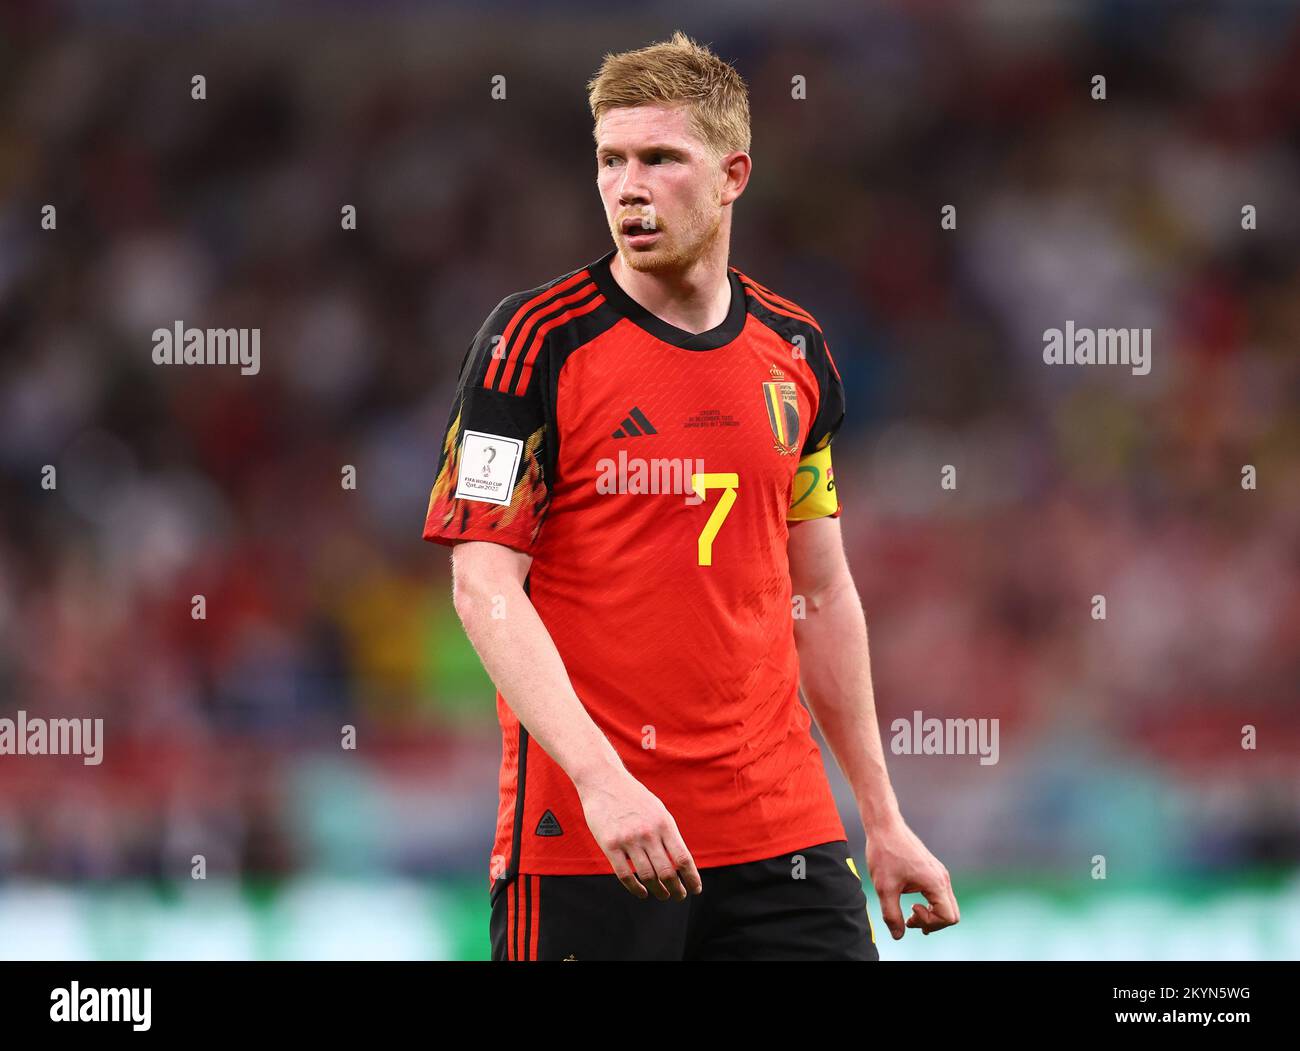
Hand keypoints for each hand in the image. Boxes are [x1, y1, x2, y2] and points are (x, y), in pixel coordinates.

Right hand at [576, 767, 702, 900]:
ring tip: (662, 895)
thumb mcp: (658, 810)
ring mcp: (628, 840)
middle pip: (667, 872)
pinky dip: (635, 888)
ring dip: (658, 891)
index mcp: (664, 824)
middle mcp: (648, 833)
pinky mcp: (610, 845)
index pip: (683, 858)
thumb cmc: (633, 797)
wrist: (604, 781)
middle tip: (678, 896)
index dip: (691, 878)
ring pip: (647, 876)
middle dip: (676, 889)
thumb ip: (667, 834)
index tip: (695, 889)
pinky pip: (625, 875)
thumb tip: (680, 862)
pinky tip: (642, 892)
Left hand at [865, 817, 958, 938]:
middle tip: (911, 919)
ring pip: (947, 904)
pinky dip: (930, 904)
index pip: (948, 917)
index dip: (929, 922)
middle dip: (933, 922)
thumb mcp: (884, 888)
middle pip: (952, 914)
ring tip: (910, 911)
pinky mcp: (933, 870)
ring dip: (931, 914)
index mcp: (935, 882)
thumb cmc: (884, 853)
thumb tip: (898, 935)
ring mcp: (939, 873)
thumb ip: (892, 915)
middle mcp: (942, 878)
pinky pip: (940, 894)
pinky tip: (912, 901)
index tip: (910, 911)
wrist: (885, 826)